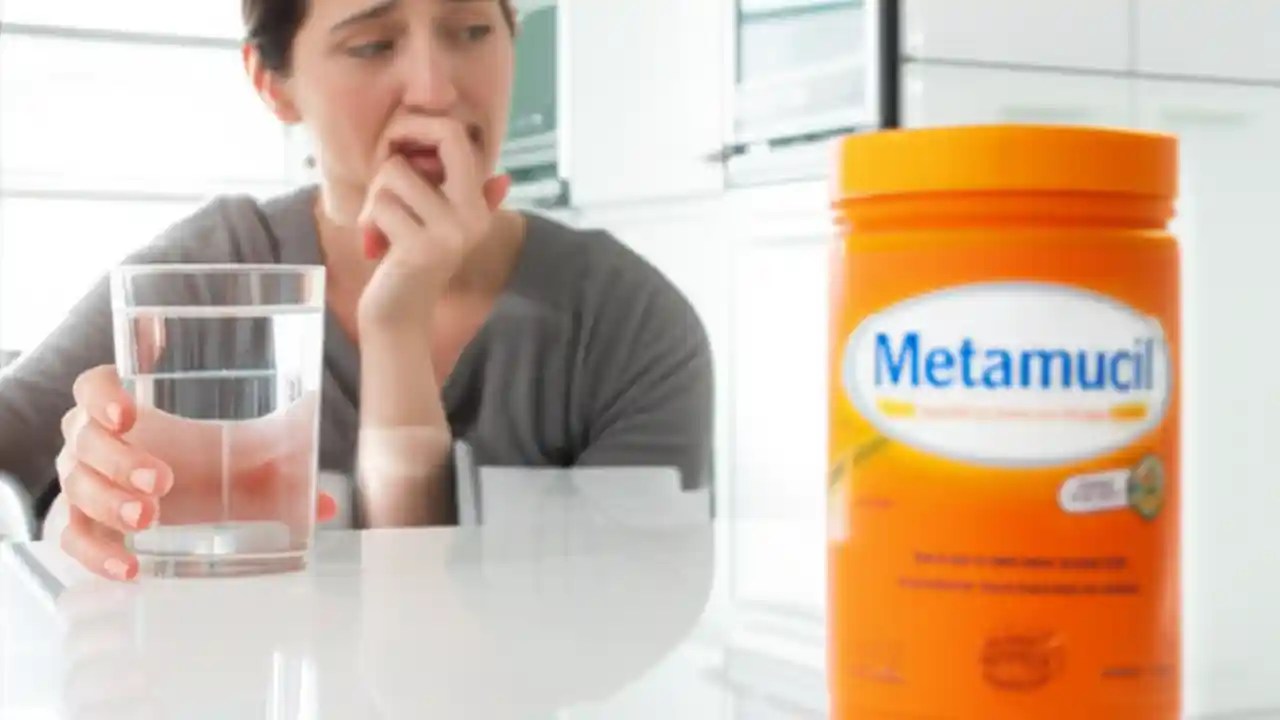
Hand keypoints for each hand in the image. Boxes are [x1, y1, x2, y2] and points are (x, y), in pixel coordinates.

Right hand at [57, 365, 337, 580]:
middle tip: (163, 482)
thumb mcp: (247, 464)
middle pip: (83, 441)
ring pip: (76, 489)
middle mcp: (92, 441)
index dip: (101, 396)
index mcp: (124, 409)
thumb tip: (329, 504)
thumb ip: (284, 472)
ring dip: (108, 504)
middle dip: (120, 461)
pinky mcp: (83, 524)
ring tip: (149, 519)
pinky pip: (72, 538)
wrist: (182, 499)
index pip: (91, 386)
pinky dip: (97, 554)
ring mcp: (83, 482)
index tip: (130, 414)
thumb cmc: (209, 466)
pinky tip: (130, 569)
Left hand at [355, 116, 510, 331]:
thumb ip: (466, 198)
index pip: (457, 136)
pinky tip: (375, 243)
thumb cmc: (409, 258)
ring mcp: (451, 232)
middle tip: (382, 164)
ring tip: (378, 222)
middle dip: (401, 141)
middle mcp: (473, 215)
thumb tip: (504, 178)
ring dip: (374, 196)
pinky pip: (381, 205)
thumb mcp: (437, 222)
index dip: (420, 125)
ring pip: (394, 173)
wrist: (398, 312)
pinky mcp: (422, 248)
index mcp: (477, 204)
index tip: (396, 142)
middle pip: (441, 138)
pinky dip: (368, 220)